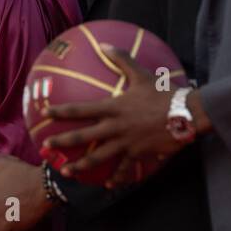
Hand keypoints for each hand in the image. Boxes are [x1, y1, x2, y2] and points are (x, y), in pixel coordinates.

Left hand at [43, 45, 182, 187]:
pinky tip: (108, 185)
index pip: (80, 109)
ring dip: (81, 166)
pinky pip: (124, 169)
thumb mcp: (141, 74)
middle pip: (83, 137)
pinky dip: (116, 178)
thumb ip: (121, 60)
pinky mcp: (138, 154)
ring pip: (99, 157)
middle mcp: (115, 127)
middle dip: (63, 142)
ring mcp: (126, 143)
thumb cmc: (163, 93)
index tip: (45, 113)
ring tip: (67, 172)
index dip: (61, 111)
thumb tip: (104, 44)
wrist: (185, 114)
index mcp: (113, 108)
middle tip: (47, 147)